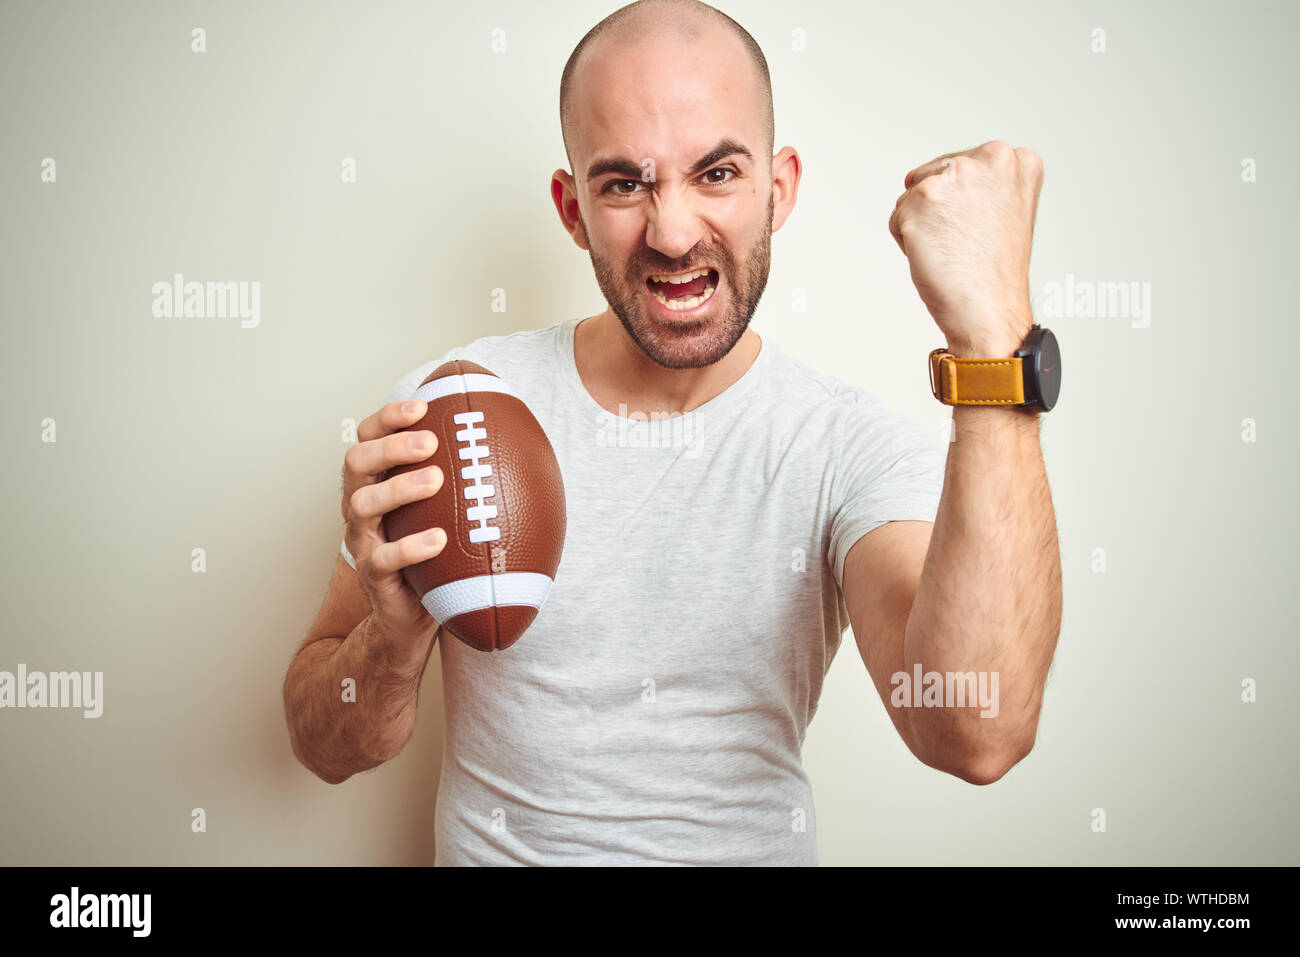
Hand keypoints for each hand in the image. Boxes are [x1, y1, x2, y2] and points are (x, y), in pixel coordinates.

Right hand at [342, 400, 446, 661]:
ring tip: (435, 481)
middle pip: (356, 462)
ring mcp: (362, 540)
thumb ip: (464, 478)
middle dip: (390, 445)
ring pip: (361, 504)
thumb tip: (521, 442)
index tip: (424, 406)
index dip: (388, 417)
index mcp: (377, 481)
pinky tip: (439, 540)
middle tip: (429, 442)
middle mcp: (361, 505)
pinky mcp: (372, 575)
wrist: (412, 613)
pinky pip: (382, 559)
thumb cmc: (432, 552)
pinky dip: (409, 546)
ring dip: (398, 487)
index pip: (368, 437)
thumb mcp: (445, 509)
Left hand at [888, 140, 1042, 355]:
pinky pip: (897, 218)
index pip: (965, 166)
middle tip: (968, 242)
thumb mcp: (1002, 210)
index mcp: (1017, 159)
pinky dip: (907, 242)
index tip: (984, 228)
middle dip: (942, 211)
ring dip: (923, 225)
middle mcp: (991, 157)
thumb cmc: (994, 271)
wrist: (990, 310)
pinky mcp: (923, 197)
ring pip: (914, 195)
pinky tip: (936, 256)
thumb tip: (911, 176)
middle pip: (937, 175)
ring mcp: (956, 176)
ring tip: (953, 250)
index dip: (966, 205)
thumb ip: (975, 184)